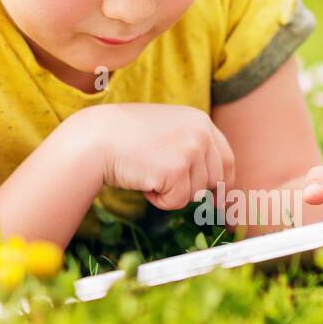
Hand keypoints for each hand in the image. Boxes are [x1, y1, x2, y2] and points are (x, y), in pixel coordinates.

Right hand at [69, 103, 235, 211]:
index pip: (227, 159)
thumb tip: (214, 185)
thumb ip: (190, 146)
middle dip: (192, 190)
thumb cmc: (124, 137)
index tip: (222, 203)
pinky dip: (159, 199)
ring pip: (196, 193)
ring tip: (147, 172)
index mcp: (200, 120)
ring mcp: (190, 150)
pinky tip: (143, 180)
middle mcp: (201, 133)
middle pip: (215, 180)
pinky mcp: (177, 169)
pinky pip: (177, 202)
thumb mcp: (166, 131)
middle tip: (167, 187)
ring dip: (170, 192)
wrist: (95, 139)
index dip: (225, 185)